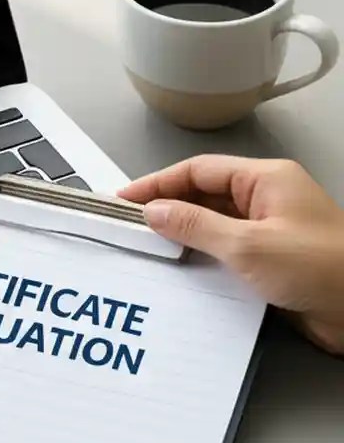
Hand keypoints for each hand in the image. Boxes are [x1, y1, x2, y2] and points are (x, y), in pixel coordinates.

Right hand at [119, 156, 343, 354]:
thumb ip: (195, 226)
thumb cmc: (319, 268)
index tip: (123, 201)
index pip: (198, 171)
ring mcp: (270, 230)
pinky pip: (225, 250)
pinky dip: (200, 257)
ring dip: (181, 235)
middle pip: (203, 195)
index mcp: (266, 179)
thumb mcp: (248, 245)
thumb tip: (154, 211)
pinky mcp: (271, 260)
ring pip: (212, 224)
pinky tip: (179, 271)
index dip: (157, 184)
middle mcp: (267, 199)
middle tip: (128, 227)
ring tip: (144, 249)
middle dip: (166, 209)